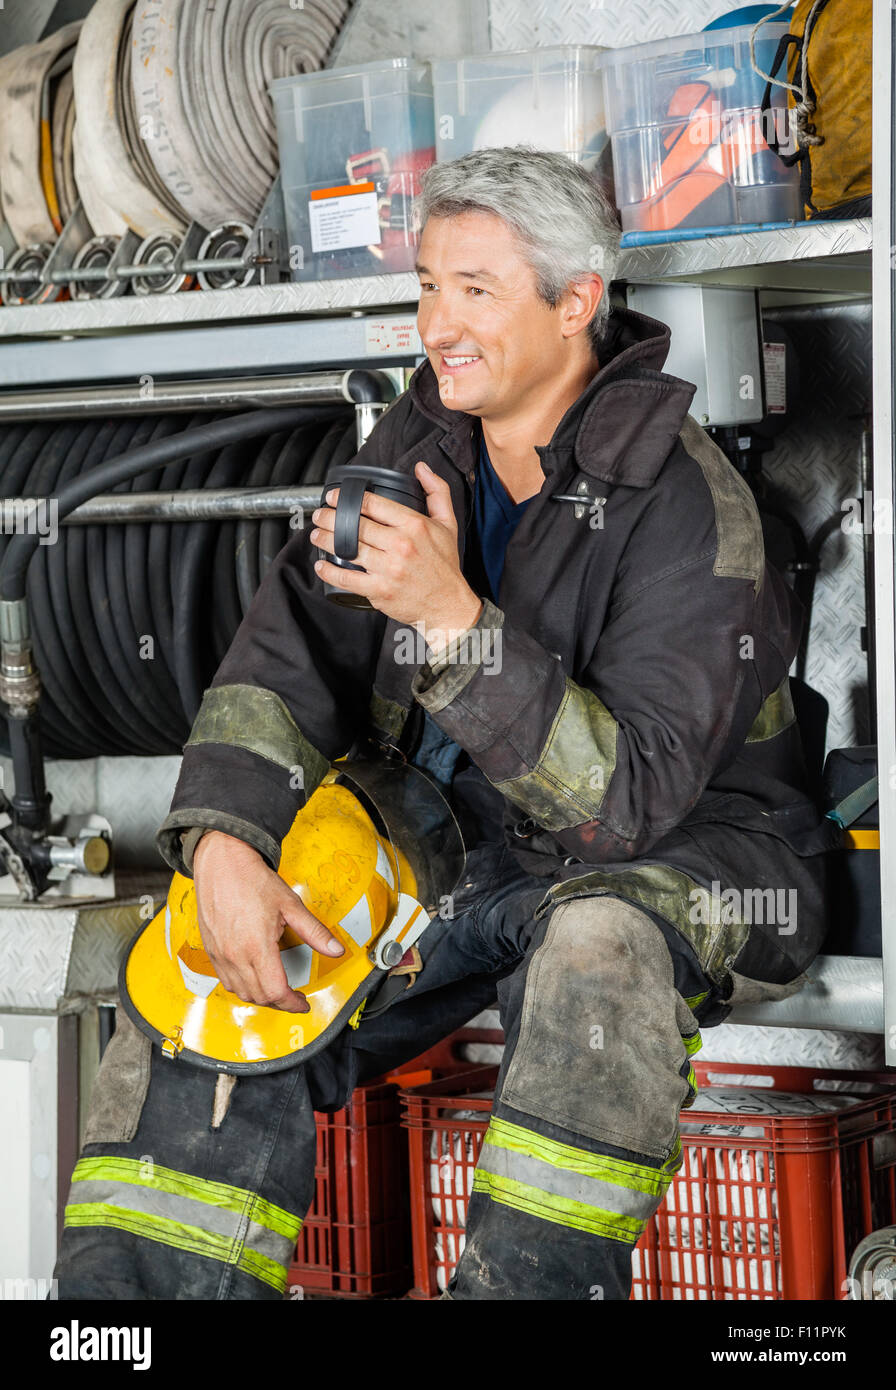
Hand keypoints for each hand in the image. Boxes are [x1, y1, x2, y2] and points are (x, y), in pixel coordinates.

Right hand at [192, 830, 343, 1012]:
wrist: (221, 863)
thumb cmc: (252, 880)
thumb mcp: (291, 905)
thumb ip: (315, 932)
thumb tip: (336, 949)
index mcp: (257, 946)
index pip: (276, 991)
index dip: (292, 1003)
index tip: (302, 1003)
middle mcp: (235, 955)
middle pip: (259, 997)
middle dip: (280, 1003)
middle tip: (294, 997)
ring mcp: (220, 955)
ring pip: (240, 992)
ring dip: (261, 997)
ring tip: (277, 990)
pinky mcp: (210, 950)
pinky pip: (226, 981)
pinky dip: (242, 987)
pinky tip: (254, 978)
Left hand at [309, 461, 482, 642]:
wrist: (448, 605)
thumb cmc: (445, 566)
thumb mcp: (448, 524)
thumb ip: (437, 492)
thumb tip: (422, 469)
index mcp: (414, 526)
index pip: (373, 504)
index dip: (348, 498)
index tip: (334, 496)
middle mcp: (400, 546)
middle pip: (356, 525)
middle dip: (331, 517)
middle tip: (320, 514)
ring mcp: (388, 569)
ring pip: (348, 548)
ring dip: (326, 540)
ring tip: (316, 534)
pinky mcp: (380, 590)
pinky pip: (348, 579)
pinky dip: (330, 571)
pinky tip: (321, 564)